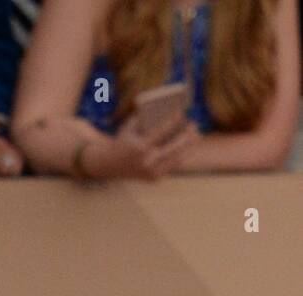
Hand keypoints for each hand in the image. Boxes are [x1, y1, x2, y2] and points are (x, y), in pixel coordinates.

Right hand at [85, 110, 199, 180]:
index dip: (174, 120)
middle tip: (194, 124)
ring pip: (178, 158)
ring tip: (197, 134)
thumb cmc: (122, 141)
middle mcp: (146, 161)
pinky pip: (173, 166)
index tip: (182, 112)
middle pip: (175, 146)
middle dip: (188, 134)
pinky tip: (190, 146)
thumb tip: (168, 108)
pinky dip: (182, 155)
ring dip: (190, 146)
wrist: (108, 165)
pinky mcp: (154, 178)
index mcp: (140, 147)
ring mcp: (151, 172)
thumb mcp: (129, 127)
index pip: (162, 131)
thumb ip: (146, 117)